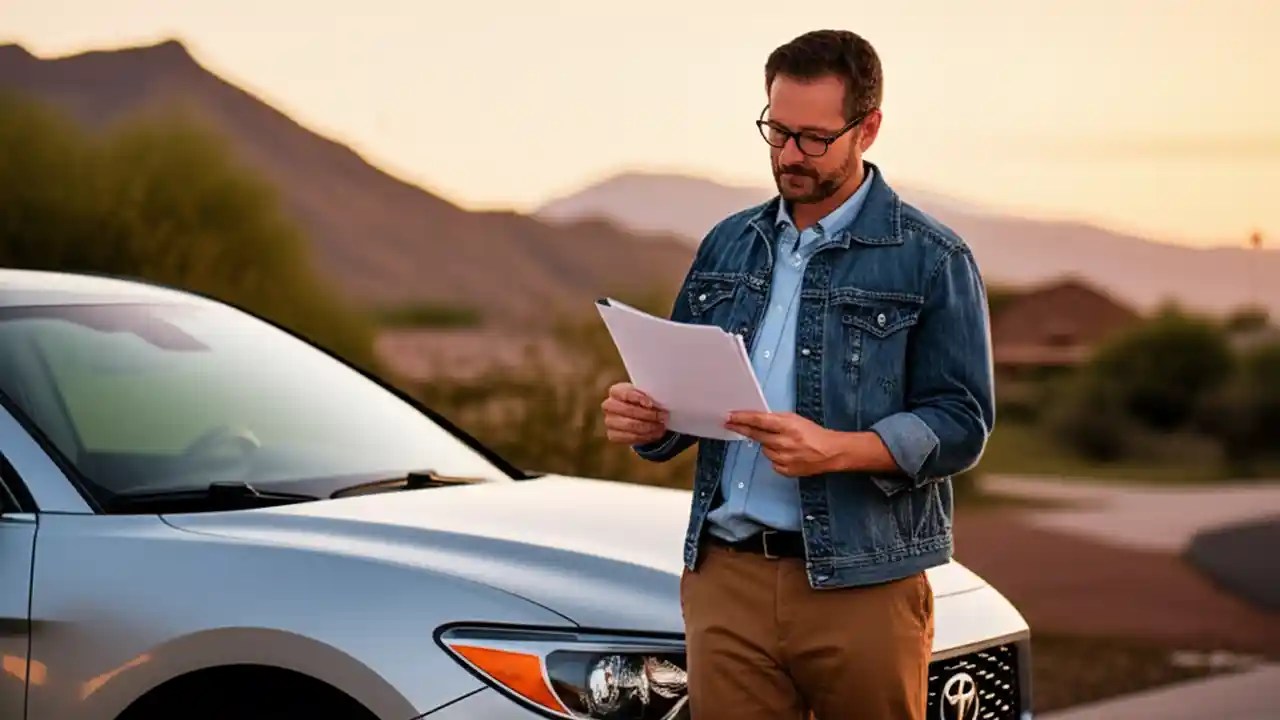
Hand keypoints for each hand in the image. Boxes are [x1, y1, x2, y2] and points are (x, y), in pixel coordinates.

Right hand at [602, 382, 668, 444]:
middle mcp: (609, 405)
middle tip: (663, 416)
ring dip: (648, 427)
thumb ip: (650, 396)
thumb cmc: (643, 401)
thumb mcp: (646, 394)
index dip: (638, 398)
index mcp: (616, 391)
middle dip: (648, 415)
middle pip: (628, 410)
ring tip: (661, 426)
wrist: (638, 416)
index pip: (625, 393)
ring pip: (630, 425)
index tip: (651, 404)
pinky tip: (654, 434)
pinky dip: (645, 436)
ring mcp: (609, 421)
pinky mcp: (613, 435)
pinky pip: (630, 437)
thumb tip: (661, 402)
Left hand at [724, 411, 841, 476]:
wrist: (830, 453)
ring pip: (764, 450)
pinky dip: (776, 457)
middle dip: (742, 428)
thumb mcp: (795, 419)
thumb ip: (776, 420)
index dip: (742, 418)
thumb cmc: (813, 433)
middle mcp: (783, 442)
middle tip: (730, 423)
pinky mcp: (785, 470)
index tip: (730, 416)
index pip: (759, 421)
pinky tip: (787, 454)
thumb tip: (756, 420)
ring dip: (768, 445)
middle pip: (756, 435)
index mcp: (787, 426)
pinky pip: (772, 462)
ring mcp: (783, 458)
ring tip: (781, 442)